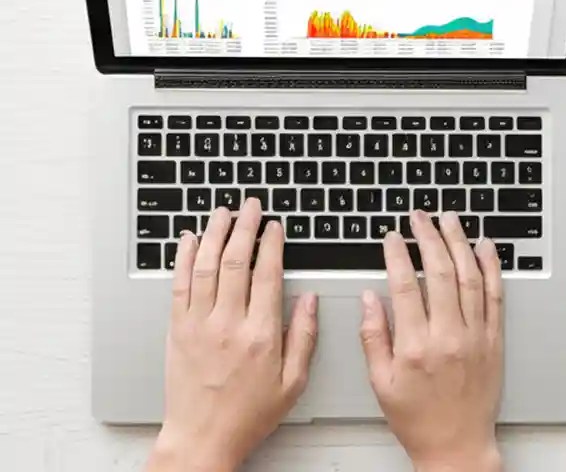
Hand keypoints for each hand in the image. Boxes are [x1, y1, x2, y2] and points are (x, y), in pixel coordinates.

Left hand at [146, 199, 318, 471]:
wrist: (202, 437)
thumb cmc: (248, 414)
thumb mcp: (293, 381)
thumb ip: (304, 337)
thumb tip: (309, 300)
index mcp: (261, 335)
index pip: (267, 275)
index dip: (272, 244)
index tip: (275, 227)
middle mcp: (228, 325)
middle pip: (236, 261)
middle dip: (244, 227)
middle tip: (250, 206)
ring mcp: (198, 326)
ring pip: (206, 266)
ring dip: (215, 234)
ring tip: (222, 212)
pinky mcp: (177, 331)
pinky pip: (179, 285)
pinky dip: (184, 259)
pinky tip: (190, 241)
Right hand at [360, 210, 504, 471]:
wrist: (457, 445)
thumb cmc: (417, 418)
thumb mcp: (381, 383)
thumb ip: (372, 337)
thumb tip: (369, 298)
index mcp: (415, 347)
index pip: (405, 286)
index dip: (398, 255)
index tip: (392, 237)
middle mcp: (448, 337)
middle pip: (440, 272)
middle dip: (428, 237)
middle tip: (420, 216)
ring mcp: (476, 336)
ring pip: (470, 277)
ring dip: (459, 242)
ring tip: (450, 220)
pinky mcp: (495, 340)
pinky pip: (496, 295)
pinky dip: (491, 267)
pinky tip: (484, 247)